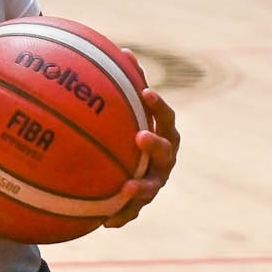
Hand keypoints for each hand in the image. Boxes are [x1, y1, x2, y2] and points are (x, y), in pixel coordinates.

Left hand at [104, 88, 177, 228]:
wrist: (124, 174)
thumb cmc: (124, 136)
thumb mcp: (124, 113)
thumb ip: (125, 85)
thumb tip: (120, 49)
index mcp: (162, 135)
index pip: (166, 118)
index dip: (158, 106)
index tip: (145, 92)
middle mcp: (163, 160)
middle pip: (166, 153)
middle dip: (156, 145)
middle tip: (140, 136)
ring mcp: (153, 184)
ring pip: (150, 188)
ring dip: (141, 187)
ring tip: (127, 187)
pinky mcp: (138, 206)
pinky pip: (129, 214)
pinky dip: (120, 217)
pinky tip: (105, 222)